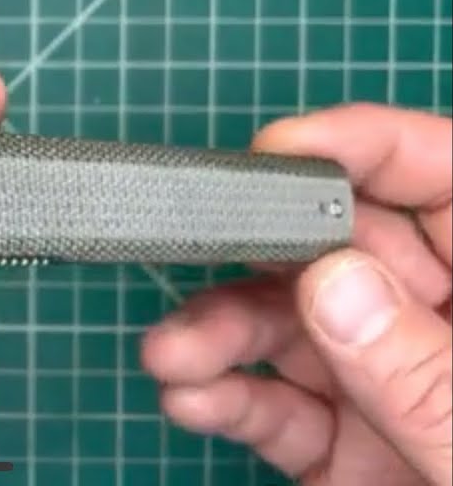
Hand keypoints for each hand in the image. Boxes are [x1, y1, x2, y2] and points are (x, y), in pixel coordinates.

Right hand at [141, 103, 451, 484]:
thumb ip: (429, 373)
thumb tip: (333, 278)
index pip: (445, 176)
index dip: (363, 147)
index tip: (278, 148)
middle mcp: (446, 323)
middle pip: (344, 246)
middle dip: (257, 249)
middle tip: (185, 249)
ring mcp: (392, 385)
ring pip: (293, 326)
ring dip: (220, 331)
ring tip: (171, 356)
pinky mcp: (347, 449)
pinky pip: (279, 407)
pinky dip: (225, 400)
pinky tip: (189, 399)